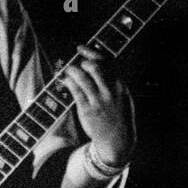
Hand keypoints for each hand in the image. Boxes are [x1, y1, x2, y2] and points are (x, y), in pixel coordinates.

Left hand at [60, 45, 134, 165]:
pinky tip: (65, 80)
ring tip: (67, 70)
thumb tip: (95, 62)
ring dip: (72, 70)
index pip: (107, 61)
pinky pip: (75, 92)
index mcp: (120, 84)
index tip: (80, 47)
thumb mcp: (122, 95)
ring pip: (83, 78)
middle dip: (82, 61)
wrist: (118, 139)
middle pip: (95, 67)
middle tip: (75, 63)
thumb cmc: (118, 114)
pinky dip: (68, 82)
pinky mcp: (88, 110)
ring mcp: (99, 101)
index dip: (91, 51)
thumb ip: (111, 80)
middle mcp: (110, 91)